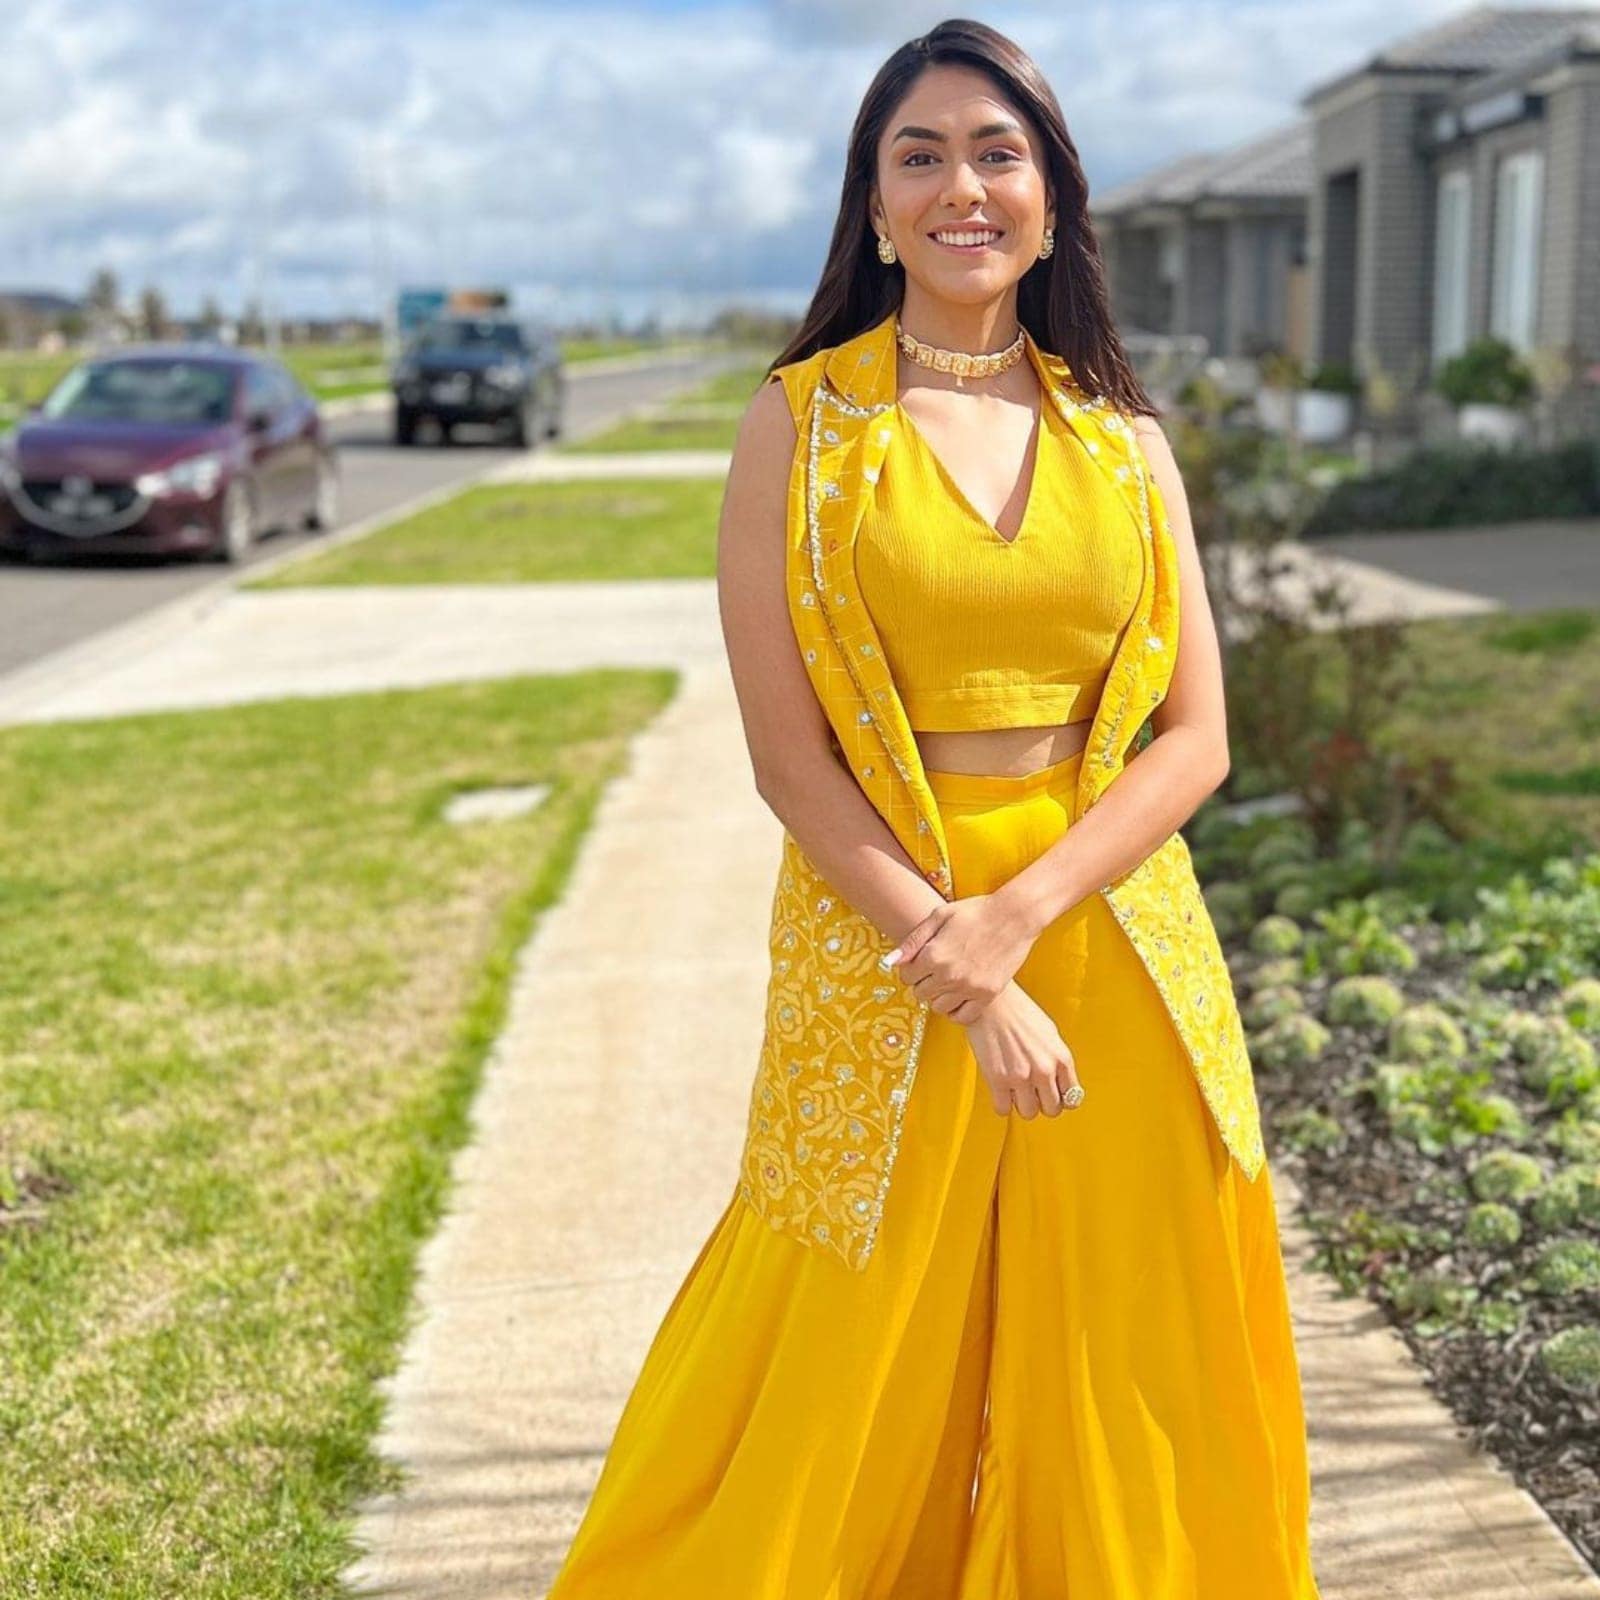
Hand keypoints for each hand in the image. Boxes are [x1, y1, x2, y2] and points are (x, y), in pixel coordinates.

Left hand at [881, 891, 1036, 1023]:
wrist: (1014, 916)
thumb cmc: (976, 911)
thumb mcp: (939, 916)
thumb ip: (913, 940)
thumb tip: (891, 962)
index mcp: (933, 955)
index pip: (907, 977)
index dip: (911, 969)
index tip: (921, 962)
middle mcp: (948, 975)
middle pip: (920, 993)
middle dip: (923, 982)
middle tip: (935, 971)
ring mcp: (969, 987)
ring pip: (939, 1007)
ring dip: (939, 996)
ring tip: (948, 981)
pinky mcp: (987, 995)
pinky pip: (963, 1017)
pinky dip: (957, 1010)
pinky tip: (960, 995)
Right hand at [963, 981, 1082, 1118]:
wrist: (991, 1000)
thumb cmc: (1018, 1011)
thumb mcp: (1049, 1032)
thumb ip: (1056, 1058)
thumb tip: (1059, 1081)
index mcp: (1061, 1057)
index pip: (1072, 1098)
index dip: (1062, 1099)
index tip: (1053, 1096)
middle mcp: (1044, 1069)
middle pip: (1052, 1109)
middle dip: (1042, 1102)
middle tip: (1032, 1093)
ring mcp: (1021, 1076)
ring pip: (1029, 1112)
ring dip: (1021, 1104)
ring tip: (1015, 1089)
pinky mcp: (998, 1079)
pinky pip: (1004, 1109)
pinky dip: (1002, 1103)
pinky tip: (1001, 1090)